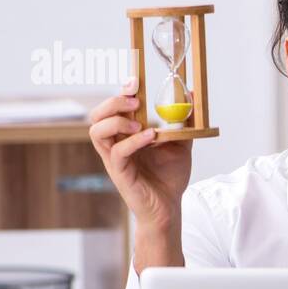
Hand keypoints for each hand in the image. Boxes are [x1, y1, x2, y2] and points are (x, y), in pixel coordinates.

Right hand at [88, 78, 191, 231]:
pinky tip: (151, 137)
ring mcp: (115, 159)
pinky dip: (133, 141)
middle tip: (135, 100)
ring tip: (139, 122)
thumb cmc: (169, 177)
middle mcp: (115, 144)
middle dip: (113, 102)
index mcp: (126, 135)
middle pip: (97, 116)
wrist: (169, 207)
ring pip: (97, 132)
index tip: (134, 80)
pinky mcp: (120, 173)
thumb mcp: (181, 143)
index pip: (113, 108)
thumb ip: (183, 121)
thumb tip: (190, 94)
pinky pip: (117, 153)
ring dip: (116, 121)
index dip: (120, 91)